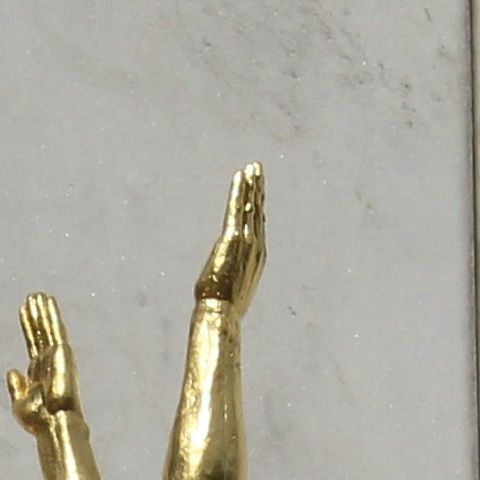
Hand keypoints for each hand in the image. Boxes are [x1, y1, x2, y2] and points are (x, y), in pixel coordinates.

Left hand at [5, 292, 78, 432]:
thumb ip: (15, 388)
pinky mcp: (61, 353)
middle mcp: (48, 361)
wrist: (54, 423)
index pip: (33, 343)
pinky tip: (48, 302)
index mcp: (38, 371)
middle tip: (33, 295)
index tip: (24, 309)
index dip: (29, 326)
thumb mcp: (19, 404)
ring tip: (39, 294)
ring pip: (49, 328)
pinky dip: (52, 315)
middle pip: (41, 332)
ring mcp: (56, 356)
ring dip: (44, 311)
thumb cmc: (39, 420)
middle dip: (37, 315)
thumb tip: (12, 371)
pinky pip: (55, 329)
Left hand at [196, 165, 264, 318]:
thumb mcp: (232, 288)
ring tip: (252, 167)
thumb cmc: (223, 306)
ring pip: (250, 206)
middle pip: (257, 211)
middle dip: (258, 189)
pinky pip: (237, 208)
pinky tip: (240, 176)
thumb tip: (226, 281)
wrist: (221, 312)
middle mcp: (256, 246)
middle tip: (258, 170)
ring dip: (251, 185)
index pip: (258, 225)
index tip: (257, 192)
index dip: (257, 206)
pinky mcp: (233, 238)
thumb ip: (234, 277)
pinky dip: (239, 191)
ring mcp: (246, 241)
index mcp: (257, 257)